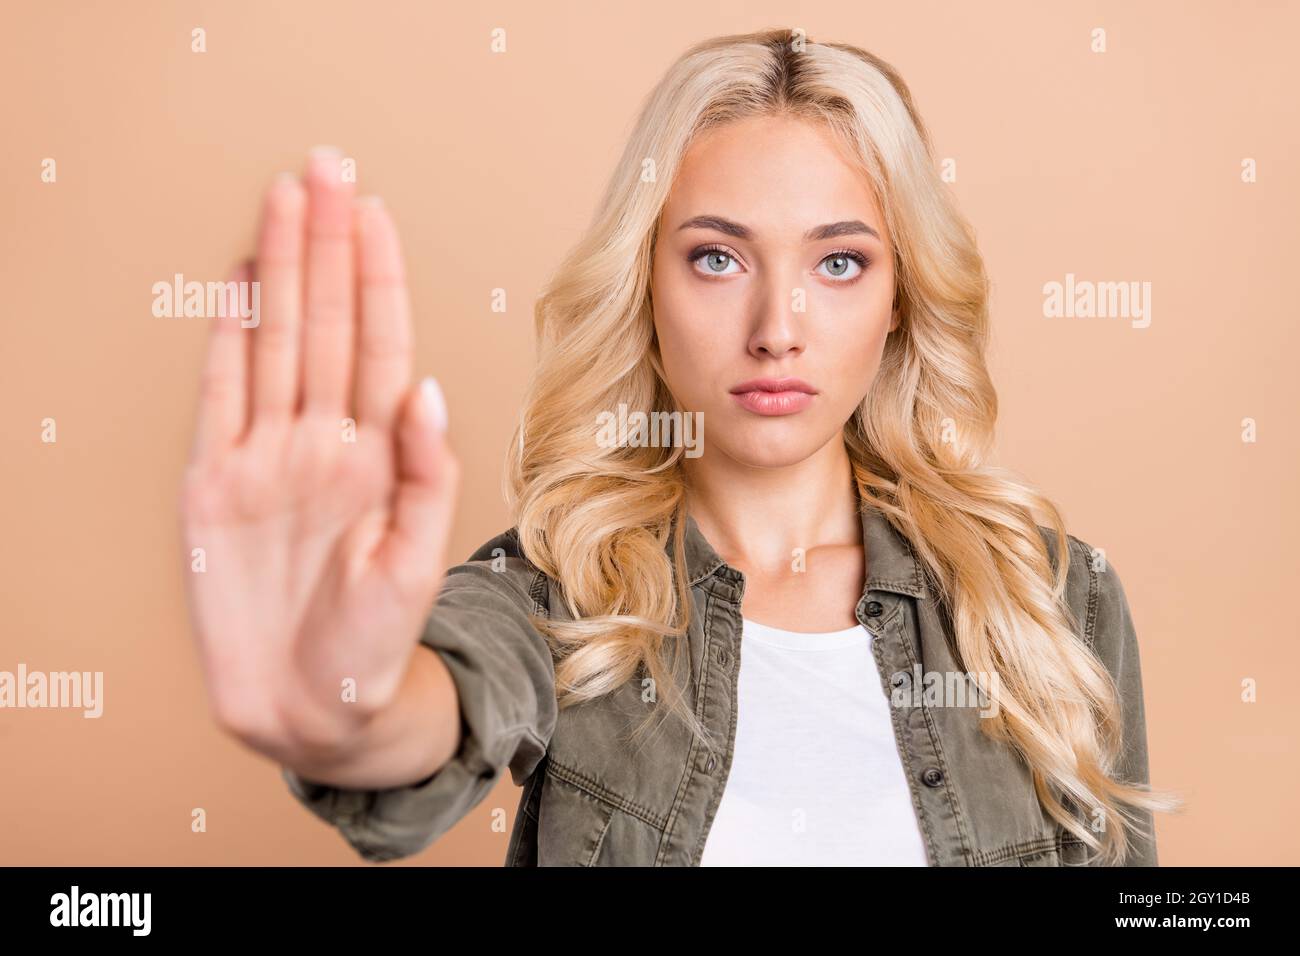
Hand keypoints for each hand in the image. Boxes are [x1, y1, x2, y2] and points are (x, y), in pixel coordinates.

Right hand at [180, 148, 459, 763]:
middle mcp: (325, 438)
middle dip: (328, 244)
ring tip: (285, 199)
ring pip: (276, 340)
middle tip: (326, 166)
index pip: (381, 343)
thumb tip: (429, 389)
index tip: (375, 210)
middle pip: (327, 322)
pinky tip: (240, 281)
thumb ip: (424, 475)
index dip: (377, 276)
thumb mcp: (413, 562)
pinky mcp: (217, 481)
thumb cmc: (376, 639)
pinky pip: (221, 392)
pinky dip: (227, 335)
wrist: (310, 702)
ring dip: (281, 270)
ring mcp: (270, 454)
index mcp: (379, 453)